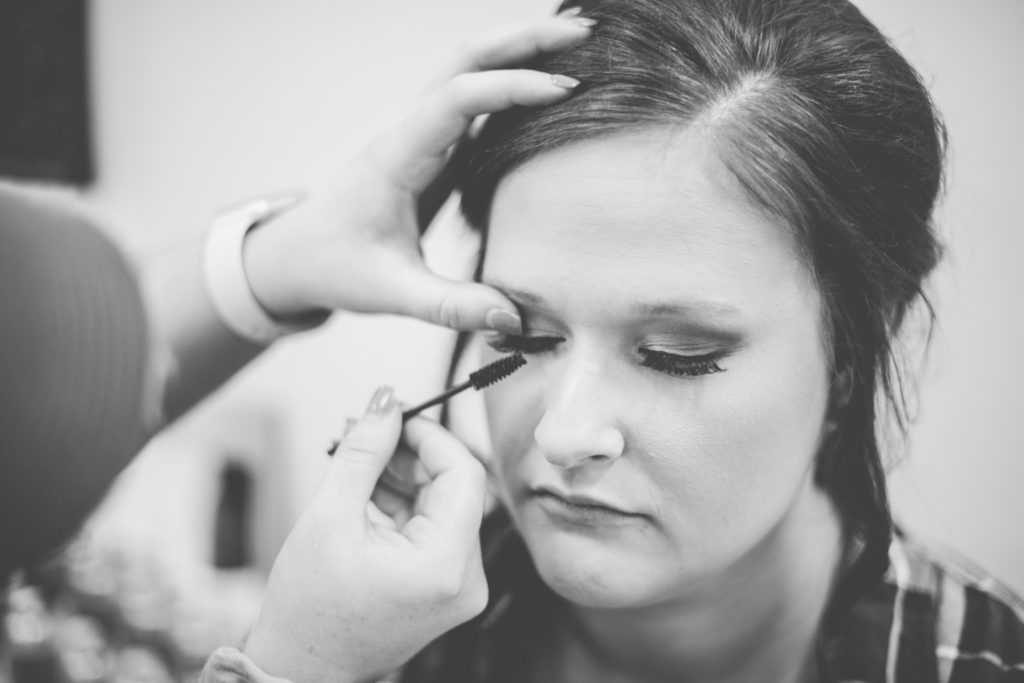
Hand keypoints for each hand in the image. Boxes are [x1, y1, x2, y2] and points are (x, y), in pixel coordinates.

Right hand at [242, 387, 488, 682]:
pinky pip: (434, 528)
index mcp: (445, 566)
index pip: (464, 474)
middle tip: (368, 433)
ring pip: (444, 505)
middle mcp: (465, 580)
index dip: (431, 436)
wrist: (301, 669)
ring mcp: (458, 587)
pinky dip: (406, 504)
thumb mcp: (330, 516)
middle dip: (412, 454)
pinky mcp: (444, 588)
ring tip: (359, 462)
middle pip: (455, 488)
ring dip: (406, 476)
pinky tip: (370, 491)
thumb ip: (363, 451)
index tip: (395, 417)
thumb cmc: (309, 610)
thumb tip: (385, 402)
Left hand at [243, 13, 593, 333]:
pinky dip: (509, 83)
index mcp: (397, 157)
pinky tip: (545, 88)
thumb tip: (514, 317)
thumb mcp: (391, 293)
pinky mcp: (431, 152)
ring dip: (517, 52)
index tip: (564, 90)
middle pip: (464, 60)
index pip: (456, 100)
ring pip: (468, 71)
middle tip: (583, 32)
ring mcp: (420, 138)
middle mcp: (408, 134)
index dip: (511, 88)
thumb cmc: (336, 267)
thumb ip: (450, 306)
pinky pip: (472, 102)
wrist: (296, 258)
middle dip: (522, 41)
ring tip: (577, 44)